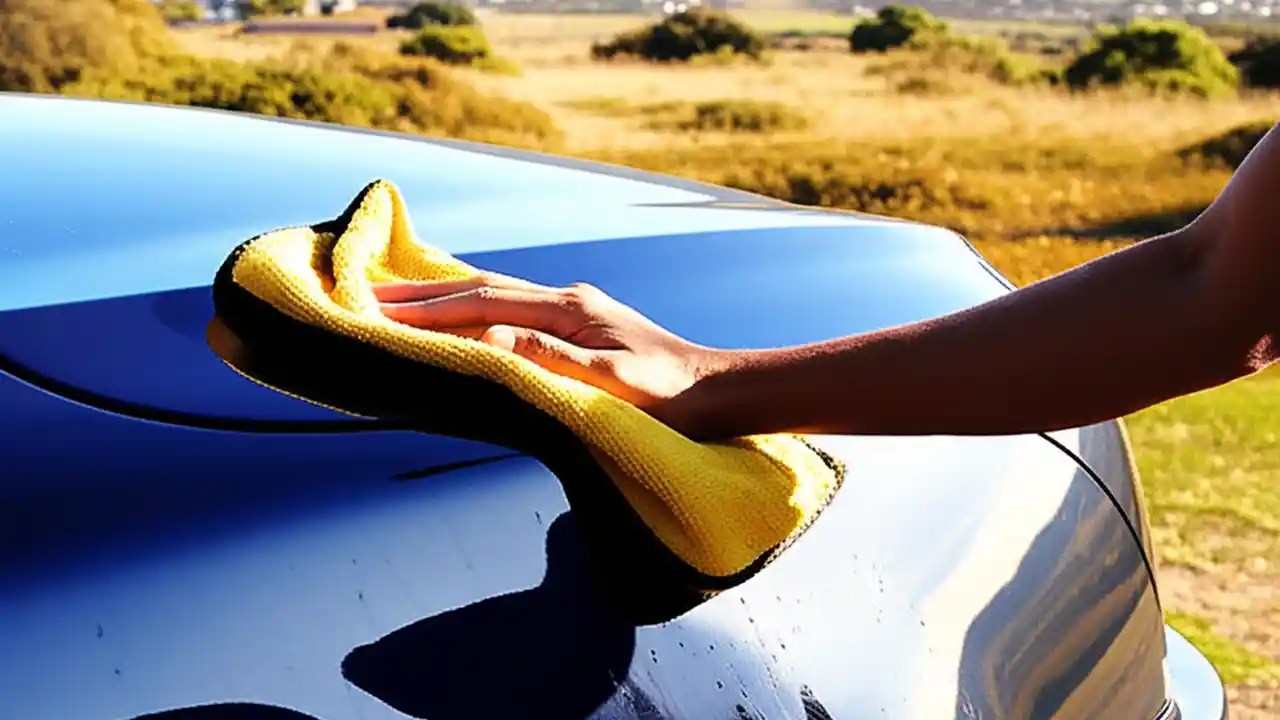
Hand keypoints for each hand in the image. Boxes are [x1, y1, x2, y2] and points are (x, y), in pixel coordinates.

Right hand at [374, 274, 721, 433]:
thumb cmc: (668, 396)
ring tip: (395, 297)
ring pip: (492, 292)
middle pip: (479, 288)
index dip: (430, 309)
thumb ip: (550, 358)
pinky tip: (457, 310)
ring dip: (442, 295)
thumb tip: (489, 336)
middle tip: (366, 294)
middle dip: (422, 293)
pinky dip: (471, 304)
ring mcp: (570, 308)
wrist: (713, 390)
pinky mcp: (575, 323)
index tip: (380, 312)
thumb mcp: (611, 383)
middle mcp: (565, 299)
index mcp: (569, 310)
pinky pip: (509, 305)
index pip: (484, 303)